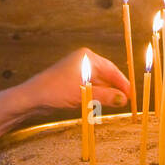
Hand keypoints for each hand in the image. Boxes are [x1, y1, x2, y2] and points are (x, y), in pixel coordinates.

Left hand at [0, 47, 129, 137]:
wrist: (32, 98)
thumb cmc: (56, 91)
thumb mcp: (84, 94)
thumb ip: (106, 96)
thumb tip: (124, 99)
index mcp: (87, 57)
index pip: (112, 69)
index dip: (123, 83)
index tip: (132, 95)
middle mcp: (84, 62)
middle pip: (107, 76)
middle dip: (115, 90)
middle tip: (126, 103)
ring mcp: (78, 72)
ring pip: (99, 84)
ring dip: (105, 95)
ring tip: (114, 107)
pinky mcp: (73, 83)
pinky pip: (90, 89)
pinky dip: (96, 97)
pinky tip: (99, 106)